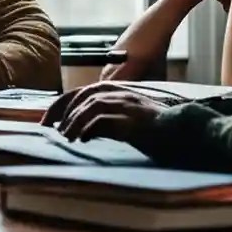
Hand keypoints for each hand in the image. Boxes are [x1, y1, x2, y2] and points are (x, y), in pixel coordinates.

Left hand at [42, 83, 164, 146]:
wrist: (184, 133)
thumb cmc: (155, 130)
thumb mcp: (126, 120)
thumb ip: (106, 118)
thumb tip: (80, 129)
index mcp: (117, 91)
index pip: (80, 92)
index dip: (61, 105)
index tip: (47, 120)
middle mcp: (121, 94)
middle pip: (82, 95)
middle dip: (62, 112)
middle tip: (50, 129)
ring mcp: (128, 105)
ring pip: (90, 106)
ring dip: (74, 122)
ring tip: (66, 137)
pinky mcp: (134, 120)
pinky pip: (104, 120)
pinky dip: (89, 128)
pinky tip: (83, 140)